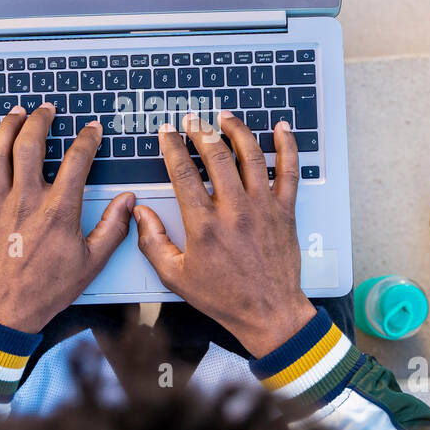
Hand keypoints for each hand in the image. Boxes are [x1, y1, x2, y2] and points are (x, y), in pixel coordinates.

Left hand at [0, 104, 134, 332]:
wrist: (5, 312)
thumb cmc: (48, 289)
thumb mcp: (91, 263)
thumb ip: (113, 228)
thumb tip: (128, 201)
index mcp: (58, 211)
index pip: (76, 161)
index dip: (87, 140)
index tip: (92, 130)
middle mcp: (26, 200)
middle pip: (30, 145)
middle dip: (40, 120)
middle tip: (47, 110)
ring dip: (8, 126)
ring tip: (18, 112)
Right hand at [134, 111, 314, 355]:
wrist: (268, 312)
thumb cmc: (222, 296)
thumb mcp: (175, 276)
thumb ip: (152, 242)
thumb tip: (140, 213)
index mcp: (204, 225)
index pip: (183, 172)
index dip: (172, 146)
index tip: (167, 132)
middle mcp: (234, 210)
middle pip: (217, 156)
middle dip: (201, 131)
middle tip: (192, 120)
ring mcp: (263, 208)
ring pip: (251, 156)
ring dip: (237, 131)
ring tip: (225, 117)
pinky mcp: (285, 211)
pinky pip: (289, 171)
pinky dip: (287, 146)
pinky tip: (281, 128)